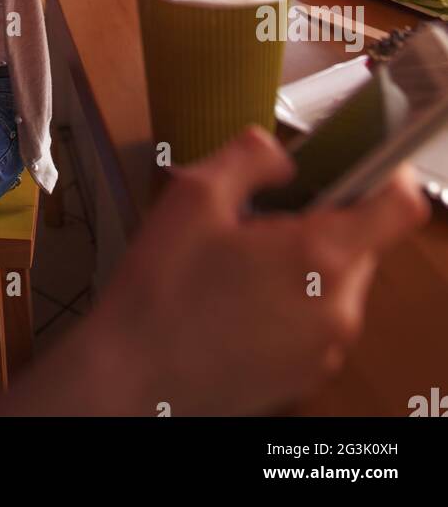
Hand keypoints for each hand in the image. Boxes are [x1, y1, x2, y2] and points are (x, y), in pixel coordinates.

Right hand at [88, 127, 429, 416]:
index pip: (400, 207)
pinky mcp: (306, 376)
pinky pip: (318, 322)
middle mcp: (335, 309)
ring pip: (339, 284)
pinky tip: (239, 303)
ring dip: (305, 266)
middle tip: (264, 220)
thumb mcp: (194, 194)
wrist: (134, 378)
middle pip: (364, 244)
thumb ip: (250, 156)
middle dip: (323, 223)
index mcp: (318, 257)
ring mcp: (324, 349)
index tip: (367, 166)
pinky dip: (292, 304)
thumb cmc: (160, 295)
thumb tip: (279, 157)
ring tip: (242, 267)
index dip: (388, 176)